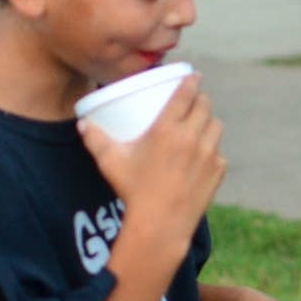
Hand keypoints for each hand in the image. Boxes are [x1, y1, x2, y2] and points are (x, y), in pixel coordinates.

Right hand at [78, 75, 226, 224]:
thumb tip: (82, 123)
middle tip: (194, 102)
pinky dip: (211, 151)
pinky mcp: (217, 171)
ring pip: (216, 126)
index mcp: (167, 129)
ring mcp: (208, 154)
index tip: (194, 75)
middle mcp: (192, 137)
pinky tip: (202, 156)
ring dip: (208, 122)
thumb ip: (96, 139)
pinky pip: (218, 153)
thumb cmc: (133, 191)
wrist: (160, 224)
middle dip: (200, 100)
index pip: (186, 94)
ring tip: (200, 125)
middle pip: (204, 106)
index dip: (191, 81)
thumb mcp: (111, 162)